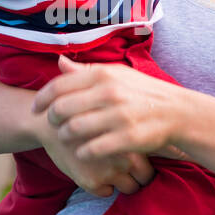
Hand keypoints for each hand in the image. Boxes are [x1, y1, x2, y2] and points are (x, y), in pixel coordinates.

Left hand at [32, 54, 184, 162]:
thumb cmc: (143, 92)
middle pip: (61, 109)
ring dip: (64, 137)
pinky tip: (82, 152)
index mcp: (103, 74)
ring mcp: (118, 116)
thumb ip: (85, 71)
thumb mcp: (117, 74)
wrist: (178, 112)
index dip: (41, 99)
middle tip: (53, 125)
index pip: (59, 86)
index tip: (35, 108)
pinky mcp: (127, 138)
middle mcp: (109, 93)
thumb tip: (58, 62)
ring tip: (66, 139)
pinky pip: (91, 149)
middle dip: (52, 119)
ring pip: (72, 130)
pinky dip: (82, 153)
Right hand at [41, 115, 155, 196]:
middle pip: (144, 180)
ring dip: (122, 181)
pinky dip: (103, 185)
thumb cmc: (90, 115)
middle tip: (125, 165)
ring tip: (109, 166)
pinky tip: (94, 169)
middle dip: (139, 176)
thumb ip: (149, 132)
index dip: (151, 164)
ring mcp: (108, 172)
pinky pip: (106, 192)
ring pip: (129, 189)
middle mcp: (125, 157)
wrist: (51, 122)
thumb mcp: (118, 114)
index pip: (155, 164)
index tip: (147, 160)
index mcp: (134, 139)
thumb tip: (184, 152)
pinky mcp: (91, 183)